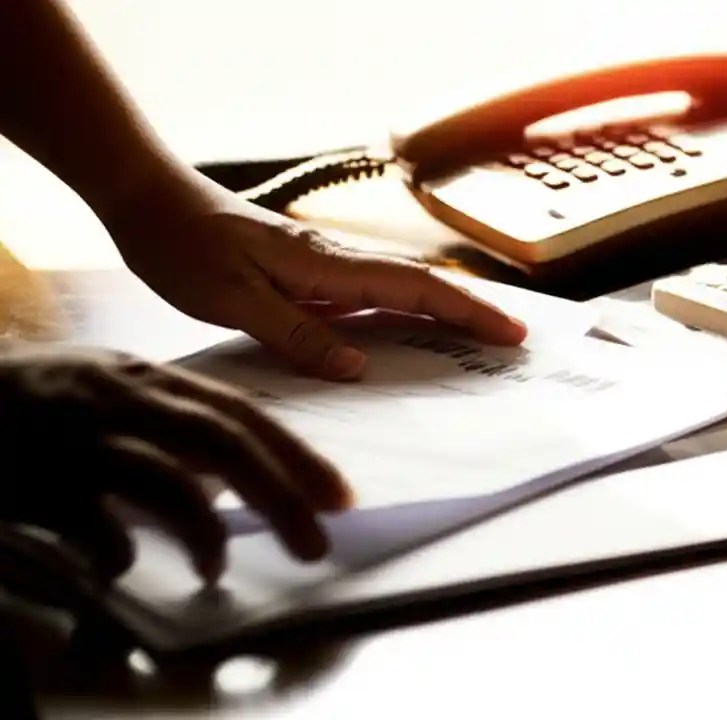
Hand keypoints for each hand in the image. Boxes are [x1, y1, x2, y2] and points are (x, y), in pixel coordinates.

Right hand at [0, 342, 351, 583]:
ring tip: (215, 564)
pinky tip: (120, 567)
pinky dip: (113, 548)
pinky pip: (88, 520)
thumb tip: (244, 473)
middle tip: (314, 544)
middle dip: (277, 494)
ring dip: (202, 529)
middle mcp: (124, 399)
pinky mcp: (35, 478)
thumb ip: (180, 421)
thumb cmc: (49, 397)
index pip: (242, 414)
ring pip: (163, 479)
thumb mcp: (119, 390)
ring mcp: (81, 436)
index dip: (296, 456)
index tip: (339, 498)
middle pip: (220, 442)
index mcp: (152, 378)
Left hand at [105, 174, 526, 380]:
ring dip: (444, 312)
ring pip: (400, 290)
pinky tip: (405, 336)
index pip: (415, 290)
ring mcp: (324, 267)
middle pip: (422, 287)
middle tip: (514, 339)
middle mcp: (335, 262)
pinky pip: (369, 298)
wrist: (148, 199)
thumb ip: (296, 333)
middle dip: (473, 311)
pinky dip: (403, 314)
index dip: (466, 312)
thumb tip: (358, 367)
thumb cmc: (183, 245)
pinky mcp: (307, 274)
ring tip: (479, 340)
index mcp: (327, 265)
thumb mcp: (233, 297)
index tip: (509, 333)